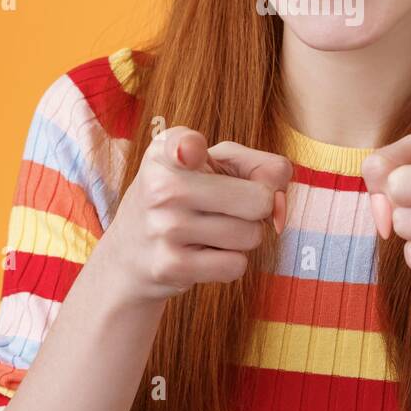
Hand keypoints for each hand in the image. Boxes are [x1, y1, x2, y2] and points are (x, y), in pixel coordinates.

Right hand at [97, 127, 292, 303]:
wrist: (130, 252)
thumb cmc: (184, 199)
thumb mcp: (211, 164)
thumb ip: (259, 166)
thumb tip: (280, 203)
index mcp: (168, 152)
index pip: (186, 144)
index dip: (191, 148)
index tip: (190, 152)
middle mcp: (161, 187)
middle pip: (259, 199)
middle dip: (257, 208)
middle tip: (229, 207)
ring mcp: (164, 228)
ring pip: (250, 235)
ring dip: (243, 237)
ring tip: (212, 231)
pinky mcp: (170, 266)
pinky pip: (235, 265)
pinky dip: (230, 263)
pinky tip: (204, 254)